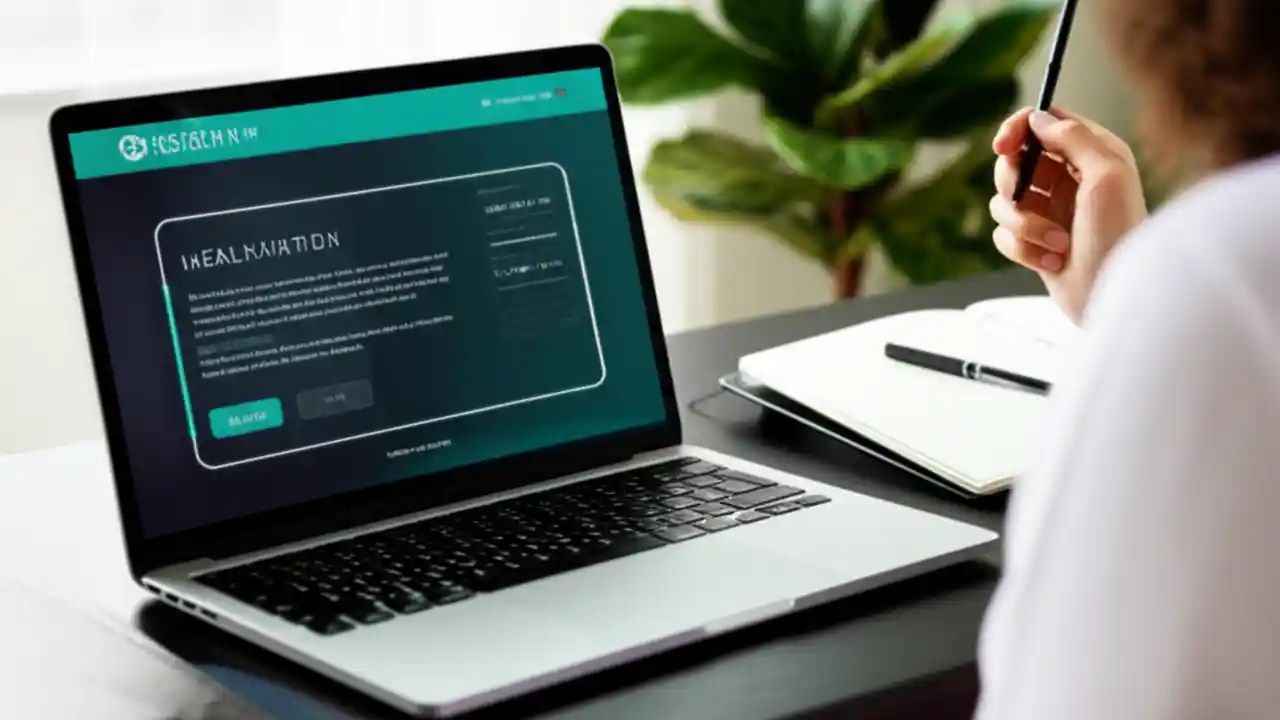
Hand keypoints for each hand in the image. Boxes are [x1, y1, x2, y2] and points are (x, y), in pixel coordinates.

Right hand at [990, 108, 1147, 322]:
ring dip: (1023, 225)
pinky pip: (1003, 235)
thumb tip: (1037, 118)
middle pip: (1014, 160)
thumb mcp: (1106, 176)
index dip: (1017, 129)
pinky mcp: (1034, 242)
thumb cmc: (1119, 237)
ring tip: (1056, 244)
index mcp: (1092, 154)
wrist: (1115, 297)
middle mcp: (1069, 179)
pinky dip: (1023, 249)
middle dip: (1013, 183)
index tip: (1002, 147)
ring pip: (1002, 201)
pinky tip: (1051, 263)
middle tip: (1023, 198)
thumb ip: (1074, 138)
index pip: (1043, 123)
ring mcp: (1049, 212)